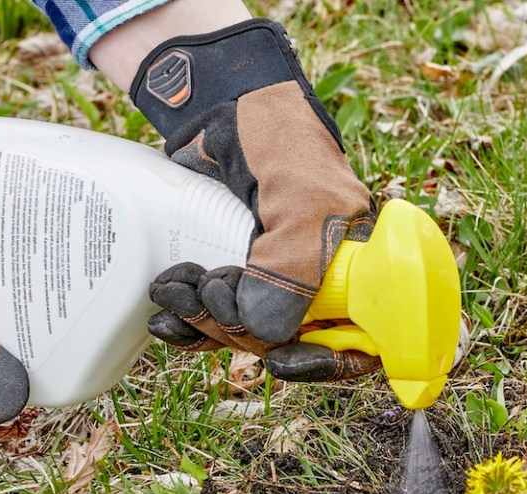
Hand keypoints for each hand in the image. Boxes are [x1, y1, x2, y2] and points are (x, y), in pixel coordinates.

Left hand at [132, 19, 379, 381]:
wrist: (218, 99)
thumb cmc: (277, 135)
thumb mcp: (299, 199)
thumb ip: (293, 268)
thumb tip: (266, 336)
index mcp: (358, 263)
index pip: (361, 338)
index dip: (325, 361)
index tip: (280, 361)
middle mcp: (320, 276)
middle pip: (290, 341)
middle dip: (242, 331)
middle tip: (210, 292)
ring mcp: (274, 275)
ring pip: (246, 332)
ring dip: (206, 323)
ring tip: (175, 289)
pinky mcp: (233, 269)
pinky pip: (215, 317)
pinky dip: (187, 321)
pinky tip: (165, 314)